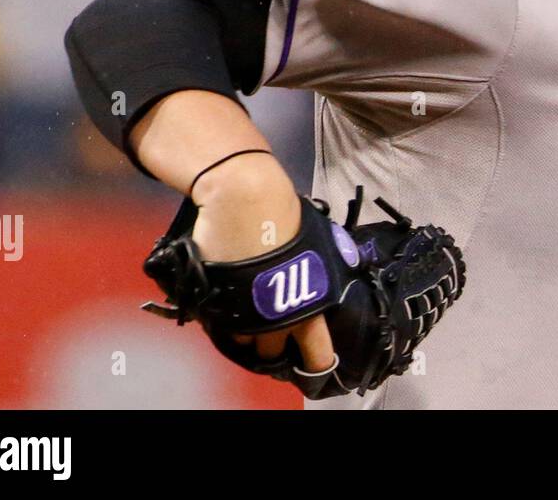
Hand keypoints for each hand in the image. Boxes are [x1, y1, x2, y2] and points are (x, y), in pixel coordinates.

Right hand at [191, 156, 335, 372]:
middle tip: (276, 334)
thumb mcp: (321, 242)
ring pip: (246, 341)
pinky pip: (223, 322)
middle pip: (273, 354)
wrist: (243, 196)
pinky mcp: (215, 302)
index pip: (317, 354)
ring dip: (250, 333)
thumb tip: (342, 270)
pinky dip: (229, 317)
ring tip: (253, 314)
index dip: (316, 362)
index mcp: (308, 307)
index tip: (313, 361)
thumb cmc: (287, 215)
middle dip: (275, 349)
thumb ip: (327, 265)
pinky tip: (234, 302)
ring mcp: (242, 313)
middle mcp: (274, 318)